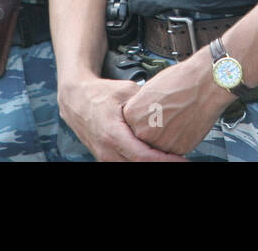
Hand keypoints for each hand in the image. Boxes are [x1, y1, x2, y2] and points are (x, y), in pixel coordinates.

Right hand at [57, 74, 184, 161]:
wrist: (75, 99)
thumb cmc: (99, 93)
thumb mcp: (125, 90)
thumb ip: (145, 101)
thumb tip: (167, 105)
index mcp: (112, 135)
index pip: (143, 156)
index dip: (164, 161)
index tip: (182, 160)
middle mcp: (107, 151)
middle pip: (139, 166)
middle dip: (162, 163)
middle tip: (182, 159)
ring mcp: (104, 157)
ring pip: (131, 167)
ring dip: (151, 163)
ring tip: (171, 157)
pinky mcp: (104, 158)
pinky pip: (125, 164)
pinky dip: (141, 162)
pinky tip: (155, 157)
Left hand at [123, 53, 230, 156]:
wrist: (206, 82)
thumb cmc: (182, 80)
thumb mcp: (150, 89)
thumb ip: (142, 107)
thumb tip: (143, 115)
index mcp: (132, 115)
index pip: (131, 126)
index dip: (144, 120)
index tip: (152, 115)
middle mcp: (143, 132)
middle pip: (144, 138)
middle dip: (154, 130)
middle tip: (167, 117)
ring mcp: (160, 142)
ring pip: (159, 145)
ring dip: (166, 136)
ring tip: (178, 118)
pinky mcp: (178, 149)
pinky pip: (175, 148)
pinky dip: (180, 138)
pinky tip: (186, 122)